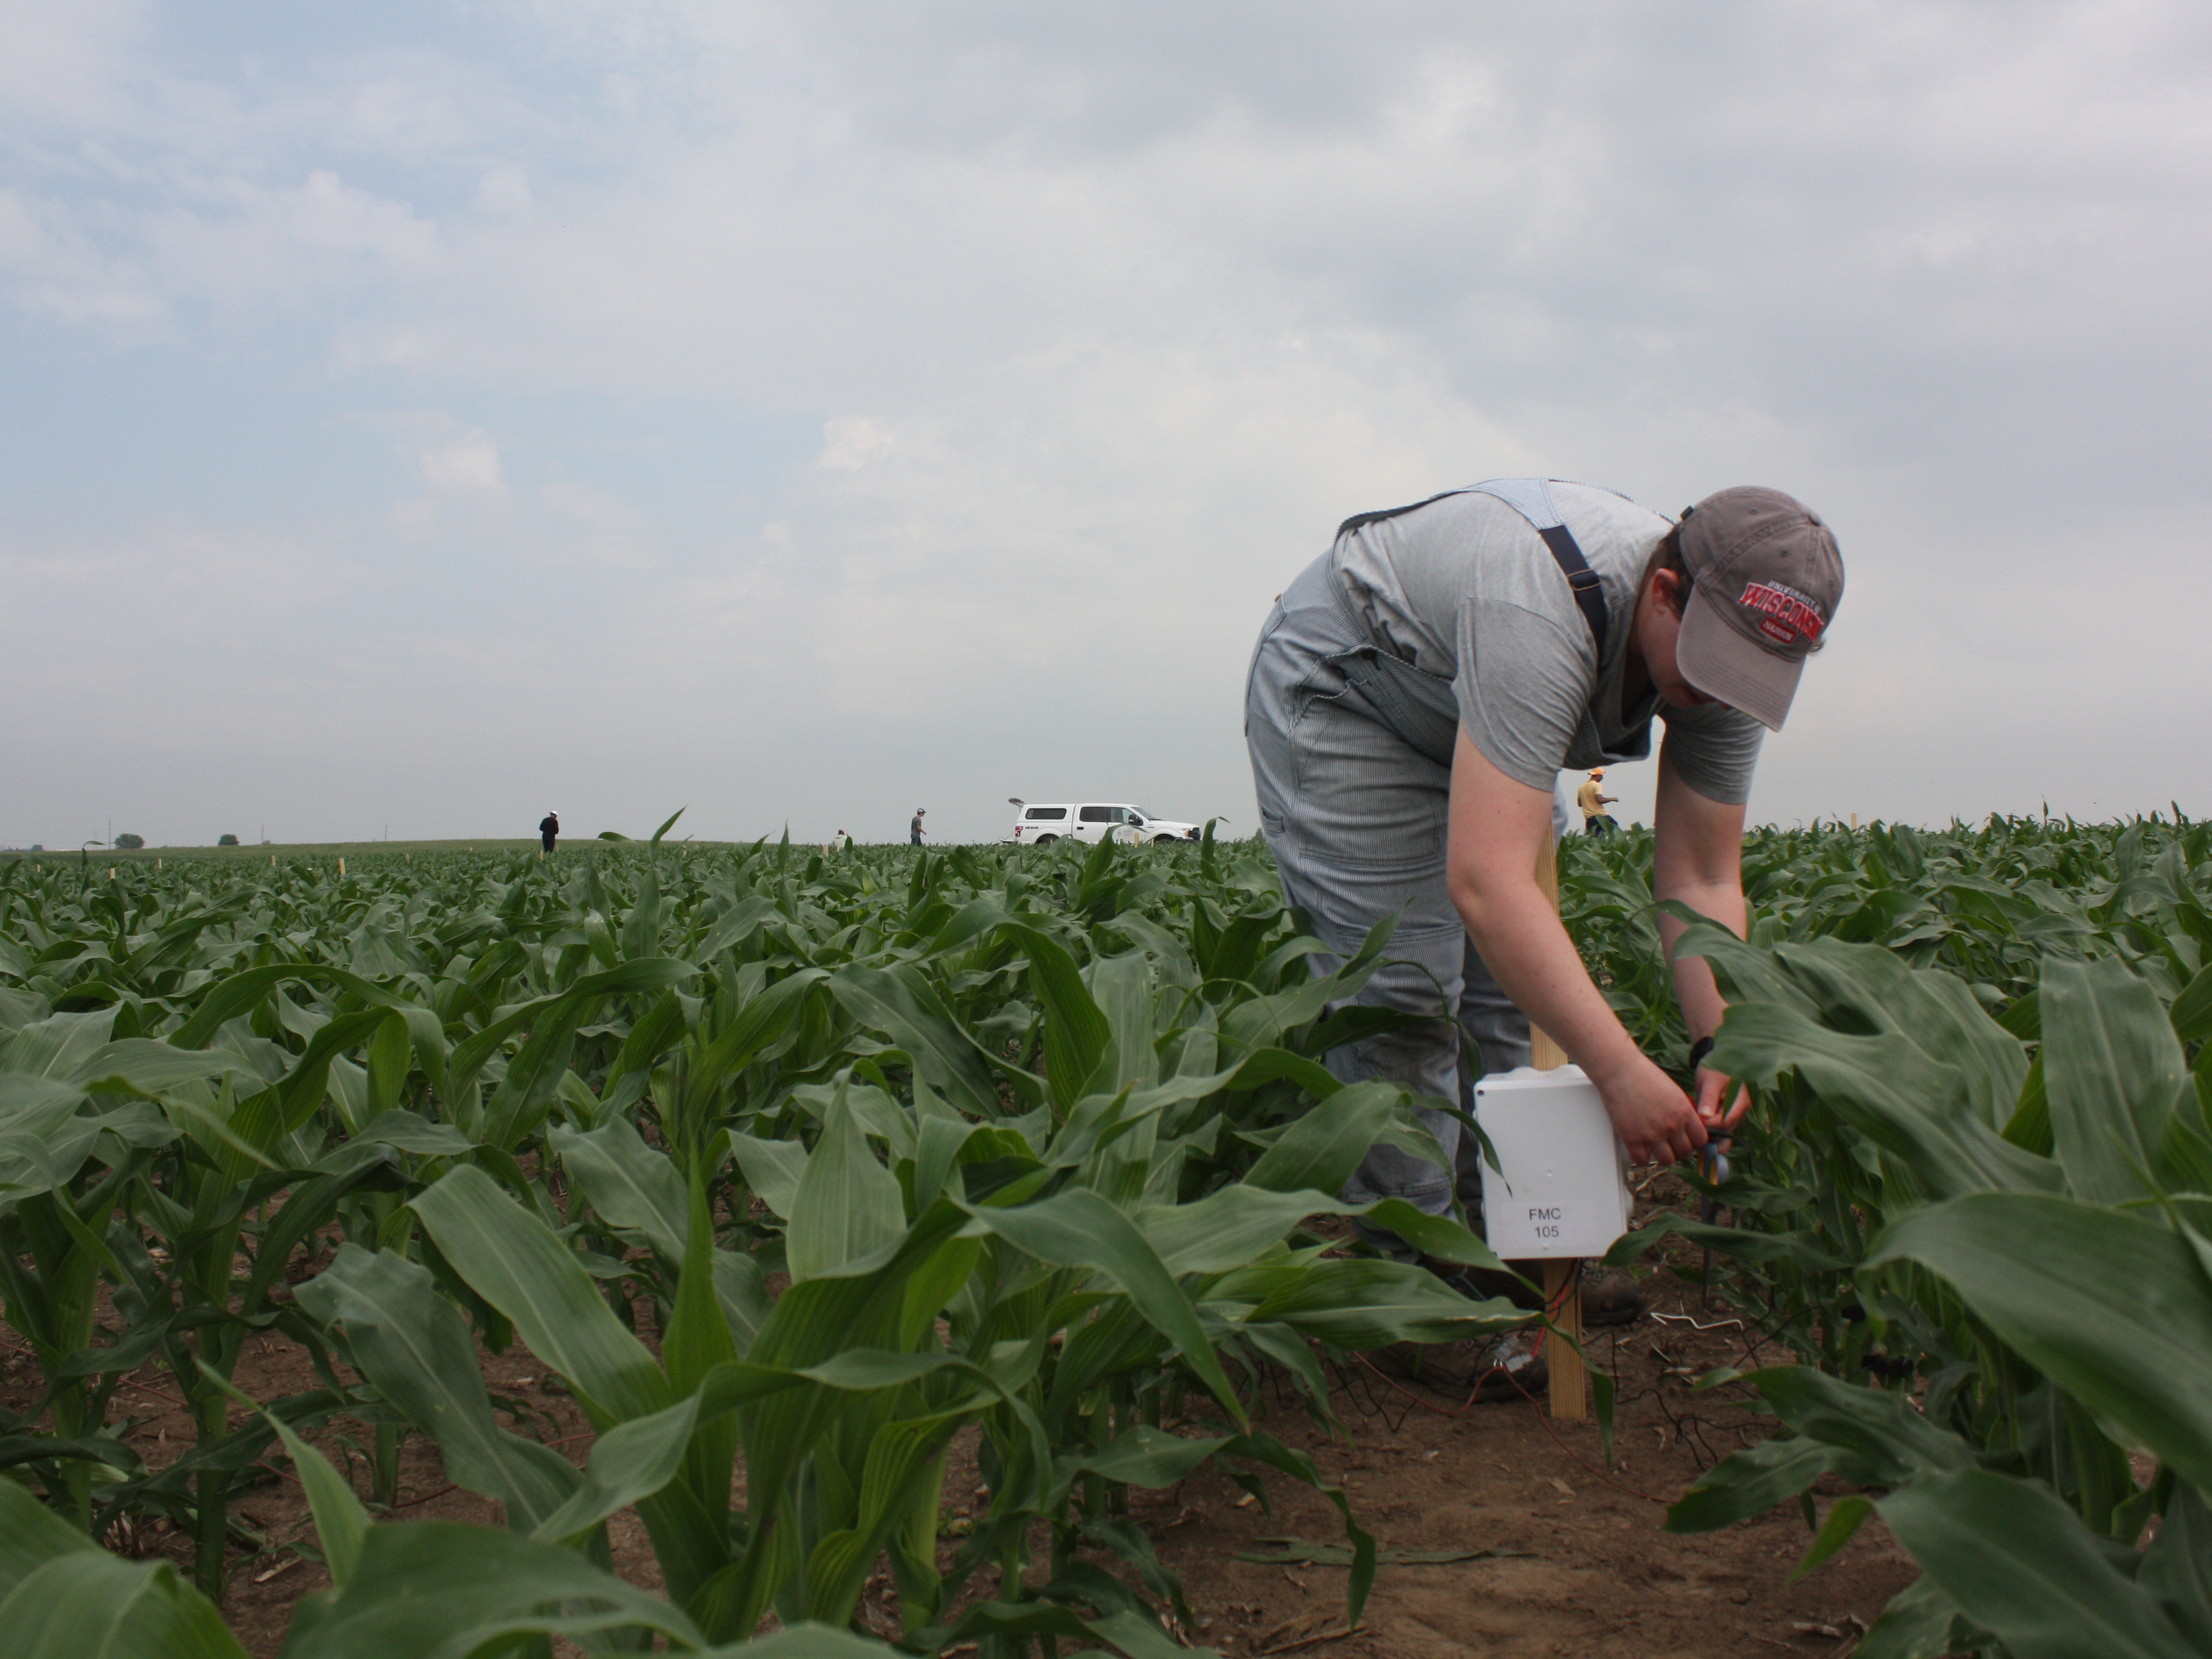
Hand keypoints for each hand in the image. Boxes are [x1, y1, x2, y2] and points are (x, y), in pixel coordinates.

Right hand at [1593, 1053, 1708, 1164]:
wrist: (1619, 1071)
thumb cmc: (1644, 1075)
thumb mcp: (1674, 1091)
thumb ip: (1683, 1110)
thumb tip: (1688, 1126)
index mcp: (1684, 1112)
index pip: (1700, 1140)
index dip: (1695, 1142)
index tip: (1688, 1141)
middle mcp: (1671, 1125)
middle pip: (1685, 1152)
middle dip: (1679, 1150)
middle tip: (1671, 1145)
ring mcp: (1652, 1134)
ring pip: (1667, 1160)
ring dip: (1663, 1156)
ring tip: (1656, 1148)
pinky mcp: (1632, 1138)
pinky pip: (1642, 1160)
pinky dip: (1642, 1157)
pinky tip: (1640, 1148)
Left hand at [1694, 1067, 1752, 1130]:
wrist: (1719, 1060)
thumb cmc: (1715, 1068)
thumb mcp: (1710, 1081)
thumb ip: (1708, 1098)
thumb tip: (1705, 1117)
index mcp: (1741, 1101)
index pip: (1726, 1122)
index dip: (1710, 1125)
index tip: (1695, 1121)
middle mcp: (1742, 1110)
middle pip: (1727, 1128)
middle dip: (1710, 1128)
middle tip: (1694, 1121)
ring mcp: (1737, 1112)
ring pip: (1724, 1128)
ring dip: (1710, 1127)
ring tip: (1696, 1118)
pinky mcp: (1730, 1112)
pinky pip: (1722, 1124)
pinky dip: (1712, 1124)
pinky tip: (1701, 1118)